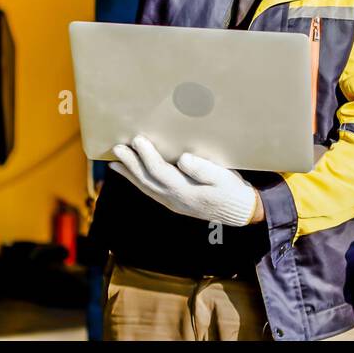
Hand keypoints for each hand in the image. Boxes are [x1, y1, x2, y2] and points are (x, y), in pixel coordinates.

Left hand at [109, 135, 258, 227]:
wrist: (239, 212)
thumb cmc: (232, 190)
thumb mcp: (223, 178)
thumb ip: (203, 169)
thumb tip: (182, 159)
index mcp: (186, 191)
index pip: (160, 172)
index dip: (147, 155)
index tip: (137, 140)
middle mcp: (174, 200)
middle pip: (147, 180)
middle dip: (130, 163)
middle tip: (116, 148)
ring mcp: (172, 203)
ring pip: (145, 187)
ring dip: (129, 173)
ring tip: (114, 162)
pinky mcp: (174, 203)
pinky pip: (150, 191)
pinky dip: (138, 182)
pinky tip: (131, 174)